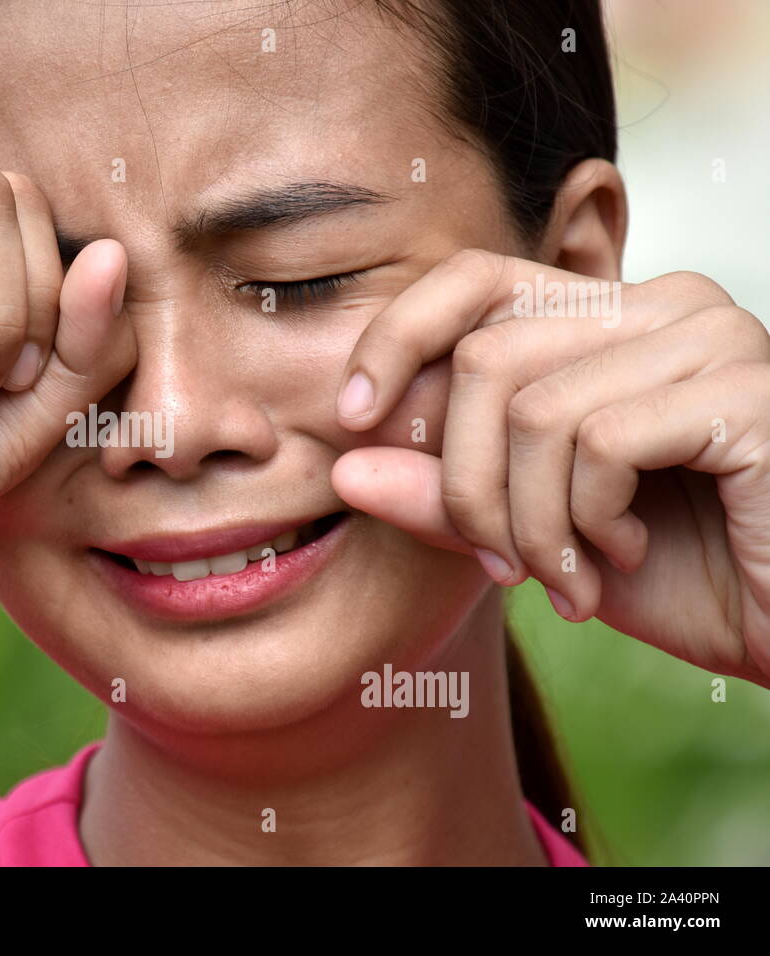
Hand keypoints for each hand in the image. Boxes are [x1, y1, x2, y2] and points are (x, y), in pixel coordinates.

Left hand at [330, 250, 769, 685]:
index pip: (472, 281)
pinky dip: (587, 520)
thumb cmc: (679, 574)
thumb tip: (342, 469)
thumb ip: (445, 498)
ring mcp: (709, 337)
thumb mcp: (533, 536)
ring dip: (529, 522)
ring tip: (570, 573)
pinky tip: (626, 554)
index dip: (395, 339)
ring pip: (533, 410)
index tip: (348, 421)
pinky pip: (599, 442)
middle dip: (466, 485)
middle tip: (503, 565)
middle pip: (486, 360)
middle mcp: (660, 304)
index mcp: (607, 319)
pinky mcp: (745, 389)